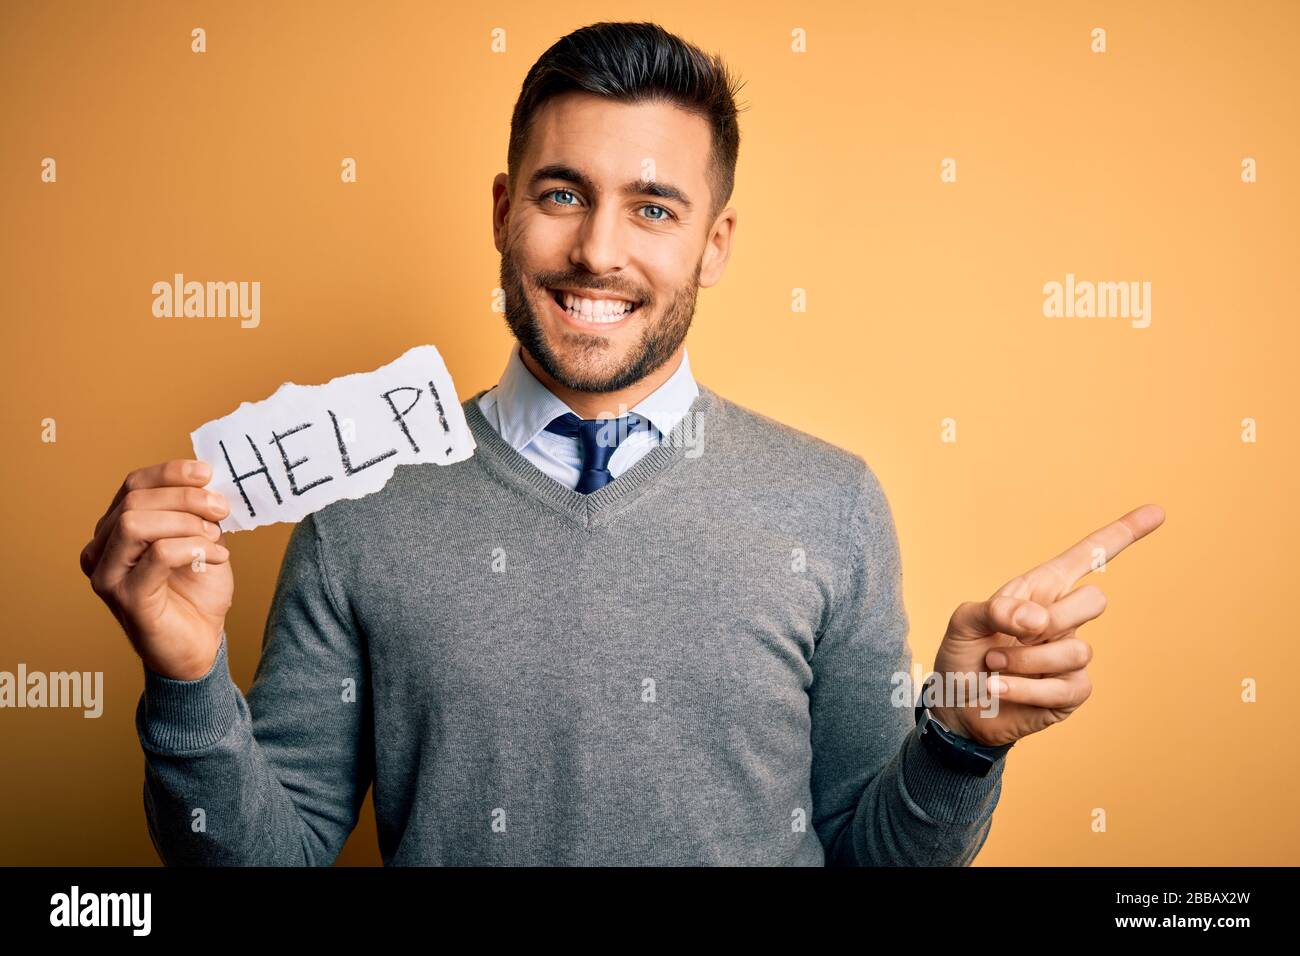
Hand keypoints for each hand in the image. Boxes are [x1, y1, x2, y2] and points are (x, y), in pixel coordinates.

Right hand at [80, 459, 233, 680]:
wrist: (200, 645)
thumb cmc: (196, 593)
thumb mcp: (201, 540)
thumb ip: (198, 513)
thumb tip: (210, 481)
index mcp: (115, 530)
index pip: (134, 485)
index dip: (171, 473)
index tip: (207, 473)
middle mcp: (101, 550)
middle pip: (136, 500)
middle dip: (186, 498)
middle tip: (220, 509)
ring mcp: (108, 575)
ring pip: (136, 523)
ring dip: (186, 522)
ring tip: (215, 538)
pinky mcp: (126, 598)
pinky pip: (158, 555)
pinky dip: (193, 549)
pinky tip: (216, 557)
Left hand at [928, 503, 1165, 746]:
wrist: (955, 706)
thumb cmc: (962, 656)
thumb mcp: (964, 622)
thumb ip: (996, 609)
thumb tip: (1039, 620)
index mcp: (1039, 591)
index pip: (1087, 557)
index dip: (1122, 534)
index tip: (1157, 512)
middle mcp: (1061, 620)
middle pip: (1094, 601)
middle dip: (1053, 619)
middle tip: (1013, 635)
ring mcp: (1069, 656)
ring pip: (1077, 649)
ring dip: (1024, 659)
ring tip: (994, 663)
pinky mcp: (1070, 691)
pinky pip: (1066, 686)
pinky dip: (1024, 687)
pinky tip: (998, 687)